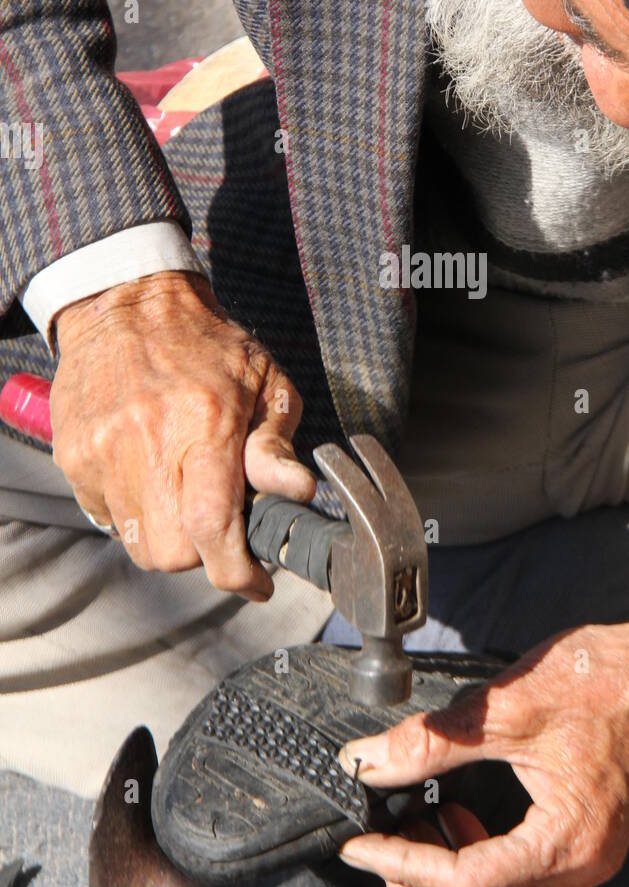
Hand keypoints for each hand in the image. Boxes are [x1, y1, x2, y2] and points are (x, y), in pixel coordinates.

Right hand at [51, 270, 315, 599]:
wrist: (126, 305)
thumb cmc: (207, 344)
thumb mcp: (265, 380)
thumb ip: (277, 443)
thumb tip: (297, 493)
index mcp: (205, 423)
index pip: (213, 528)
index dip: (238, 572)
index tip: (256, 581)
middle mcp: (147, 442)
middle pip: (173, 553)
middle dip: (204, 555)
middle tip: (221, 526)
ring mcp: (103, 452)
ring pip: (139, 545)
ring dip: (170, 538)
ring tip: (185, 495)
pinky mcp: (74, 457)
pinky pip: (108, 518)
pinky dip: (135, 514)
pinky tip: (151, 476)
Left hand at [338, 602, 628, 886]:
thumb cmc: (610, 682)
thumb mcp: (508, 705)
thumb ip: (433, 740)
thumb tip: (371, 758)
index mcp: (566, 839)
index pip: (469, 884)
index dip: (404, 866)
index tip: (362, 845)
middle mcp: (581, 865)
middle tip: (383, 853)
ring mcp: (585, 858)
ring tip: (414, 839)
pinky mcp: (583, 842)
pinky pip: (522, 882)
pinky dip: (479, 866)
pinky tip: (456, 818)